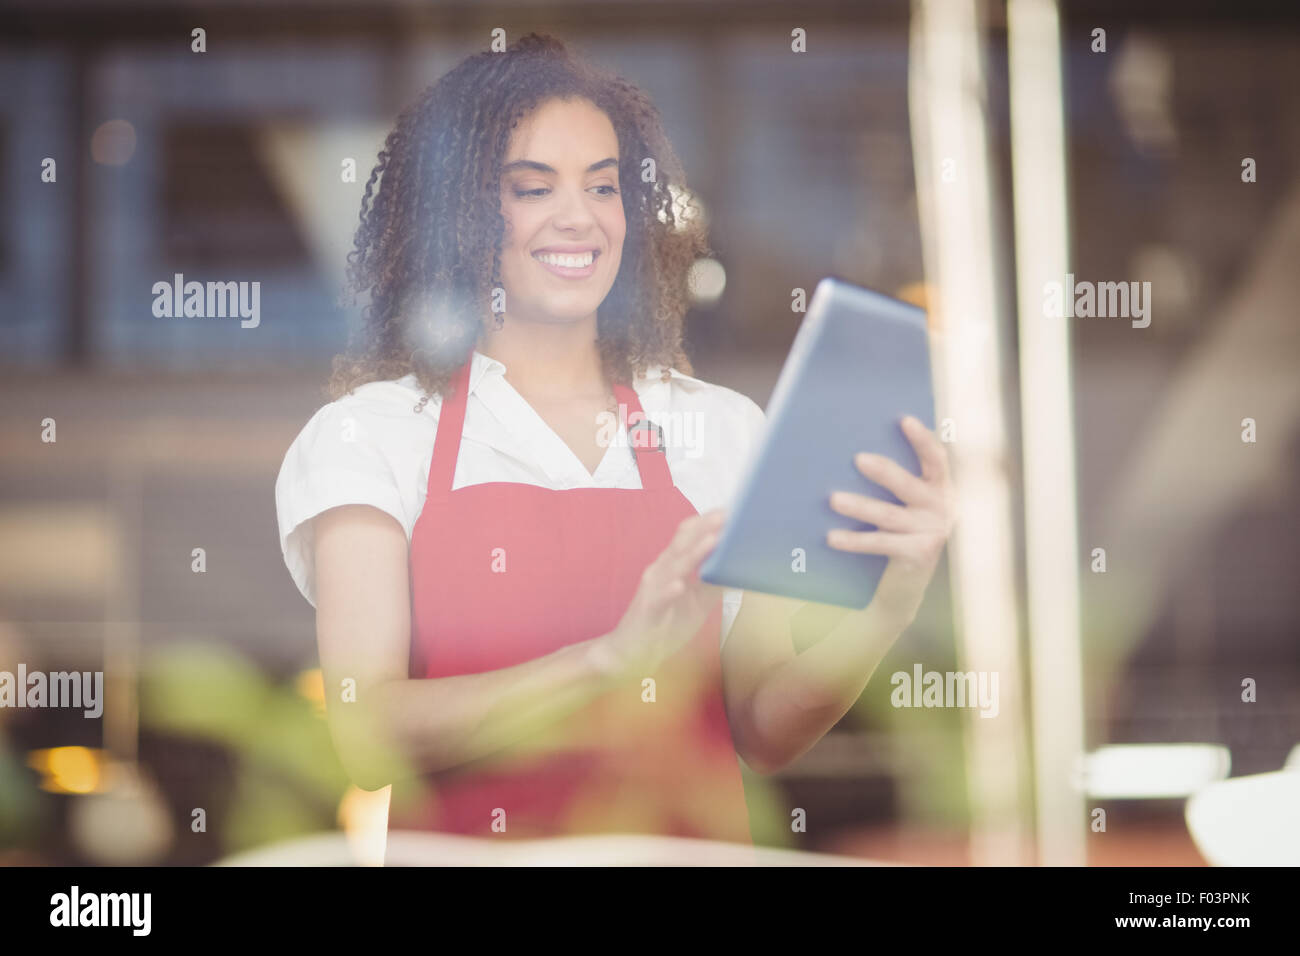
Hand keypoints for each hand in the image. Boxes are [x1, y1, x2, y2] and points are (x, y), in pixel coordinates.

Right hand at [600, 509, 727, 674]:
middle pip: (682, 545)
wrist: (634, 652)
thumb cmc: (667, 622)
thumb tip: (740, 567)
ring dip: (692, 553)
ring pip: (673, 567)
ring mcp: (652, 589)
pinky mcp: (647, 610)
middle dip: (704, 529)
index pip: (687, 537)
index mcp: (672, 565)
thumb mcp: (698, 602)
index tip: (729, 511)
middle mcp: (660, 570)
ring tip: (712, 540)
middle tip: (725, 515)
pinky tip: (680, 586)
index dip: (706, 523)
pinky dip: (669, 591)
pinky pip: (659, 598)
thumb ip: (715, 583)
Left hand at [826, 415, 954, 627]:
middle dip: (884, 471)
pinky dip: (854, 540)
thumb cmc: (903, 524)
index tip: (904, 420)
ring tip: (834, 499)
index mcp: (940, 485)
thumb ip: (895, 477)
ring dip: (860, 506)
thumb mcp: (906, 499)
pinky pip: (880, 543)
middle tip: (858, 459)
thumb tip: (853, 452)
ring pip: (889, 515)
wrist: (912, 576)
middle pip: (908, 486)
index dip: (922, 439)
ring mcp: (931, 531)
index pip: (935, 458)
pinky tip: (832, 536)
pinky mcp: (919, 553)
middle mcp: (941, 506)